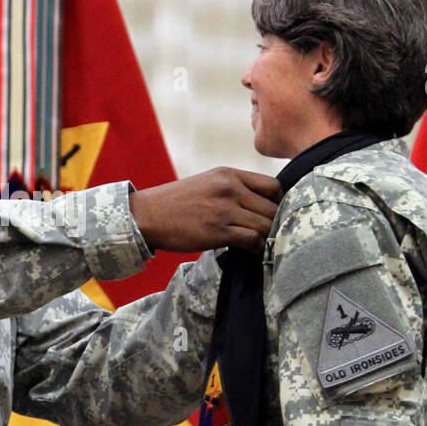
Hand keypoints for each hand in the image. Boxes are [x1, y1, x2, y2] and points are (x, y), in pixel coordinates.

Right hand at [129, 168, 280, 252]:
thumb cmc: (176, 202)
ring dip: (268, 237)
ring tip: (263, 244)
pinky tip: (252, 251)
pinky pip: (252, 240)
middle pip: (273, 208)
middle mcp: (230, 189)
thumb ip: (233, 188)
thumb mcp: (207, 183)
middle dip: (276, 224)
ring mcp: (224, 210)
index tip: (273, 215)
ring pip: (266, 224)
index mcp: (228, 174)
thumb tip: (260, 205)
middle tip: (273, 235)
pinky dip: (257, 248)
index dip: (279, 203)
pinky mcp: (217, 232)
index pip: (273, 186)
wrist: (147, 215)